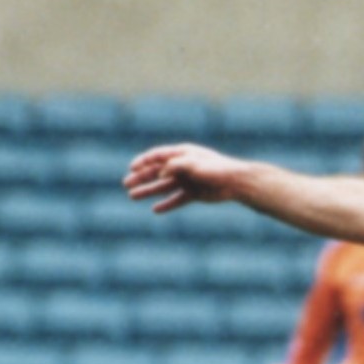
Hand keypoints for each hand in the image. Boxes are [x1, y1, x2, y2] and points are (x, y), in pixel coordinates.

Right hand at [124, 144, 246, 212]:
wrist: (236, 183)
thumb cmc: (216, 169)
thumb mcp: (193, 164)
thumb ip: (175, 167)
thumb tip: (159, 174)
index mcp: (182, 154)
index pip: (158, 156)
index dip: (143, 161)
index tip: (131, 168)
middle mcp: (183, 166)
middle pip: (157, 172)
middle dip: (141, 178)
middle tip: (126, 184)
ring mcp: (188, 180)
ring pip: (164, 187)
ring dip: (148, 191)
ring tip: (132, 197)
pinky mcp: (195, 193)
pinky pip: (177, 199)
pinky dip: (167, 204)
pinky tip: (155, 210)